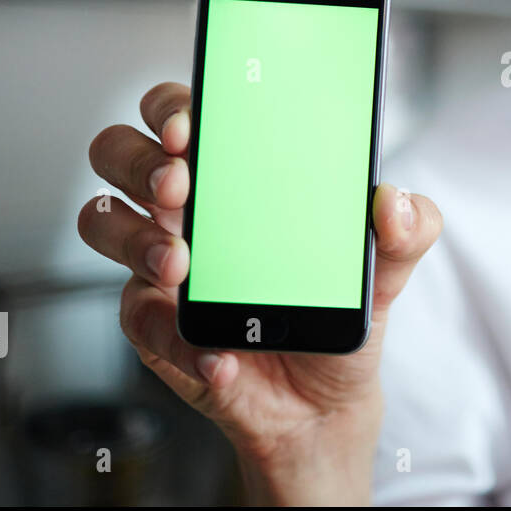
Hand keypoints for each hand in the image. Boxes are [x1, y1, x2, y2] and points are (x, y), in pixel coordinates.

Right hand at [77, 81, 441, 503]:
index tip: (189, 125)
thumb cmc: (334, 312)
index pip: (182, 113)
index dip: (172, 106)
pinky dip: (177, 338)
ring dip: (135, 238)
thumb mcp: (384, 268)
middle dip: (139, 160)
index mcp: (234, 174)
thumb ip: (407, 228)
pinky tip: (218, 354)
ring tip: (181, 265)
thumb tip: (393, 200)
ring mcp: (158, 264)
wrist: (321, 403)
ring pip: (102, 222)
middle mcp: (185, 209)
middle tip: (180, 185)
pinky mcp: (153, 324)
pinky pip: (139, 318)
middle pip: (120, 152)